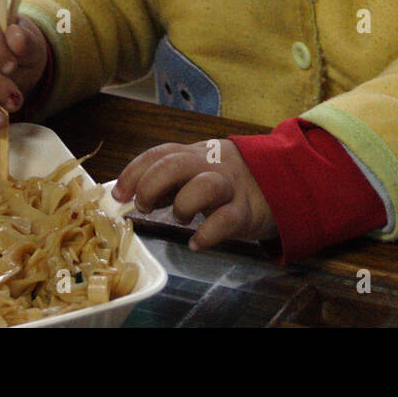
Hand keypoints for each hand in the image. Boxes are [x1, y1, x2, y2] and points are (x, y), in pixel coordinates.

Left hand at [112, 140, 276, 250]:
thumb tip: (131, 195)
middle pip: (176, 164)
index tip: (119, 194)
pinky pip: (225, 221)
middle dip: (151, 185)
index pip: (158, 153)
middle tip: (144, 206)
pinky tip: (197, 243)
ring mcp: (230, 186)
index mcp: (194, 153)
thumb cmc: (226, 180)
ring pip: (204, 186)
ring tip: (179, 219)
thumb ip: (169, 179)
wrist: (279, 181)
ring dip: (183, 204)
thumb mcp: (198, 170)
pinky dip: (207, 234)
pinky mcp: (246, 210)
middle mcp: (210, 164)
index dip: (134, 172)